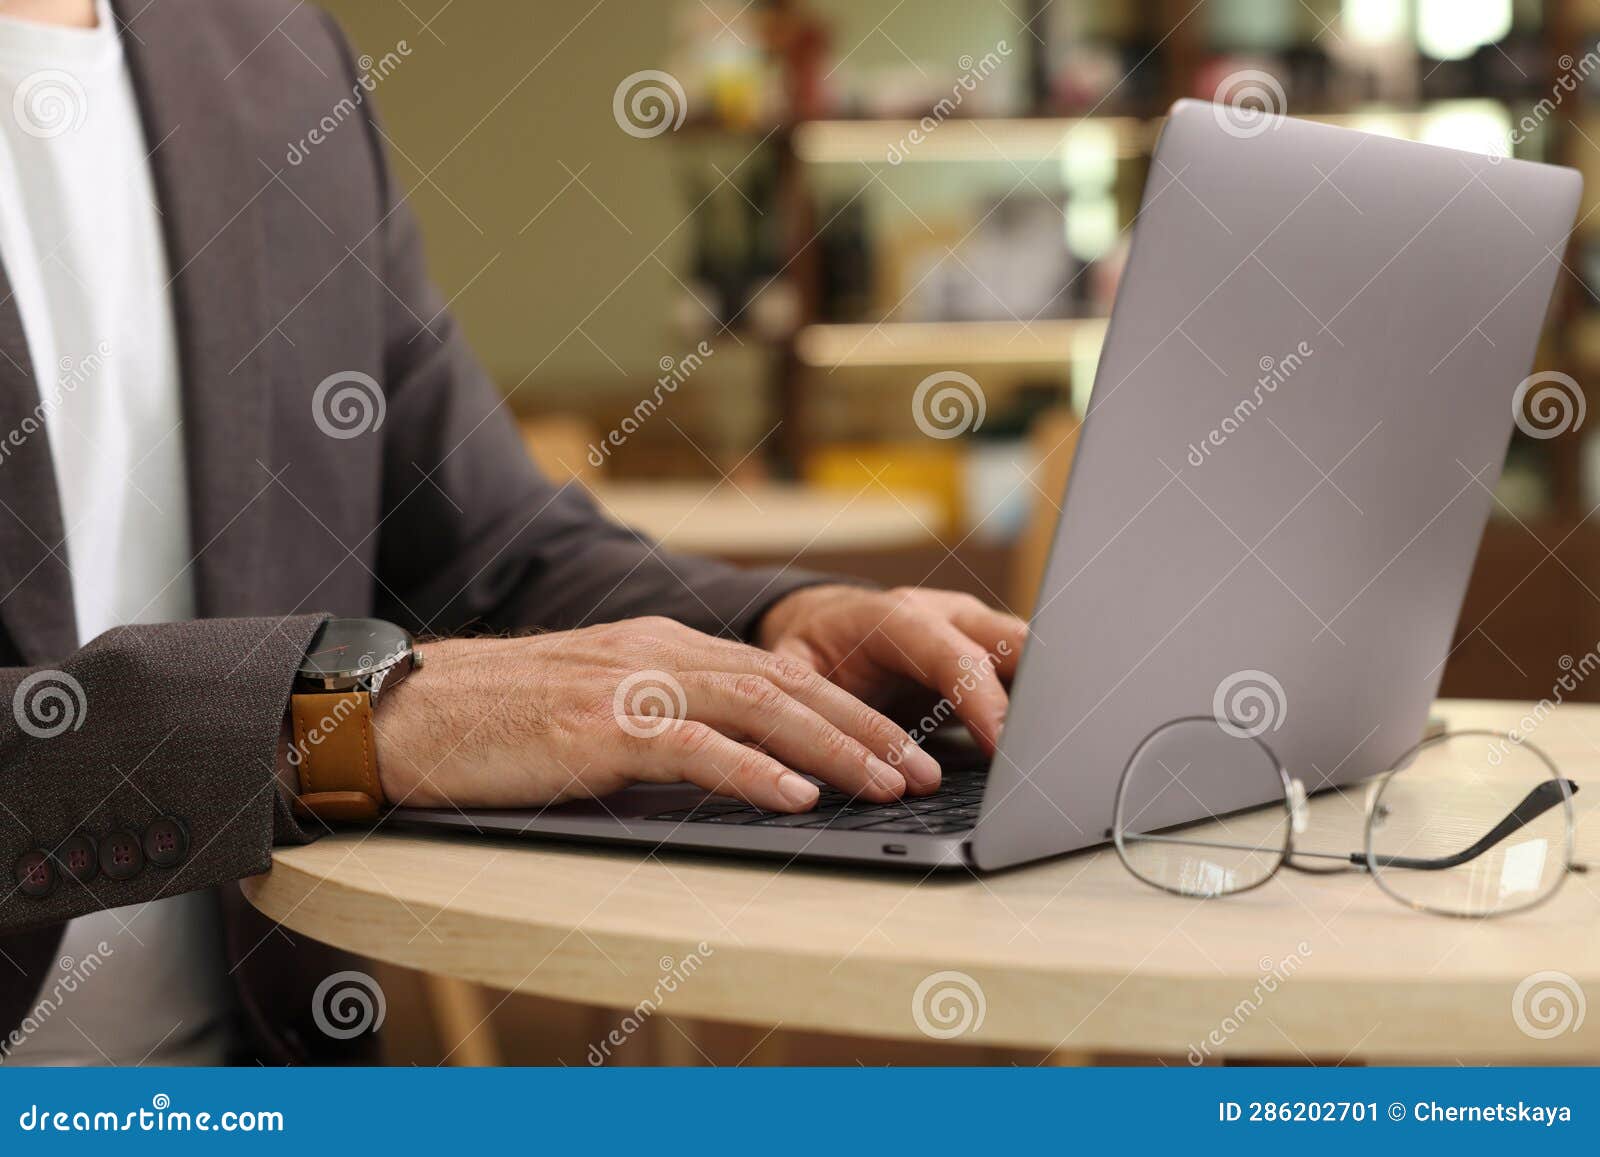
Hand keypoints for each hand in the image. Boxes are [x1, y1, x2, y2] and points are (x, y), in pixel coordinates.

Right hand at [371, 617, 941, 812]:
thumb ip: (666, 723)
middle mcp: (657, 651)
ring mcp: (629, 682)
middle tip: (923, 768)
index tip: (900, 745)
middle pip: (786, 683)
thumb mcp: (598, 709)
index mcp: (662, 645)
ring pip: (758, 706)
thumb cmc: (499, 721)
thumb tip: (737, 766)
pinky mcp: (597, 723)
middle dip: (864, 728)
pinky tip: (797, 795)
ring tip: (887, 783)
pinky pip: (693, 744)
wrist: (406, 711)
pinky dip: (753, 769)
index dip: (848, 709)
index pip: (777, 673)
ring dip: (833, 748)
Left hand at [756, 585, 1026, 755]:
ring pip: (1030, 655)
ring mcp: (976, 630)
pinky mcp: (992, 652)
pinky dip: (1038, 707)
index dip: (979, 697)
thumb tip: (811, 748)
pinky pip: (1027, 675)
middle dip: (1034, 692)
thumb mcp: (792, 672)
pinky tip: (1043, 747)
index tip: (1000, 744)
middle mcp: (945, 614)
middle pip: (1009, 642)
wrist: (826, 623)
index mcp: (894, 617)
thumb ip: (804, 702)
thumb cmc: (812, 649)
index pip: (949, 652)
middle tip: (1044, 751)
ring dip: (1044, 700)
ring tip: (1053, 753)